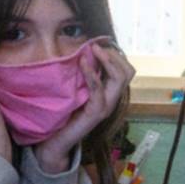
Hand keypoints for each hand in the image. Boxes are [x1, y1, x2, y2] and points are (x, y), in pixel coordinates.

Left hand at [35, 42, 134, 173]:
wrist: (56, 140)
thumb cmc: (66, 113)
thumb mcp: (79, 89)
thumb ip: (87, 74)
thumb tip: (88, 49)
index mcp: (110, 93)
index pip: (127, 70)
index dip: (116, 54)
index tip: (100, 44)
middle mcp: (112, 100)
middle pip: (128, 72)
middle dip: (114, 55)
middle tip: (97, 47)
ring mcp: (106, 107)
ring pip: (120, 78)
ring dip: (107, 60)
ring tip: (92, 50)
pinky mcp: (95, 113)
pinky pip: (99, 89)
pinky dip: (92, 73)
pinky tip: (83, 63)